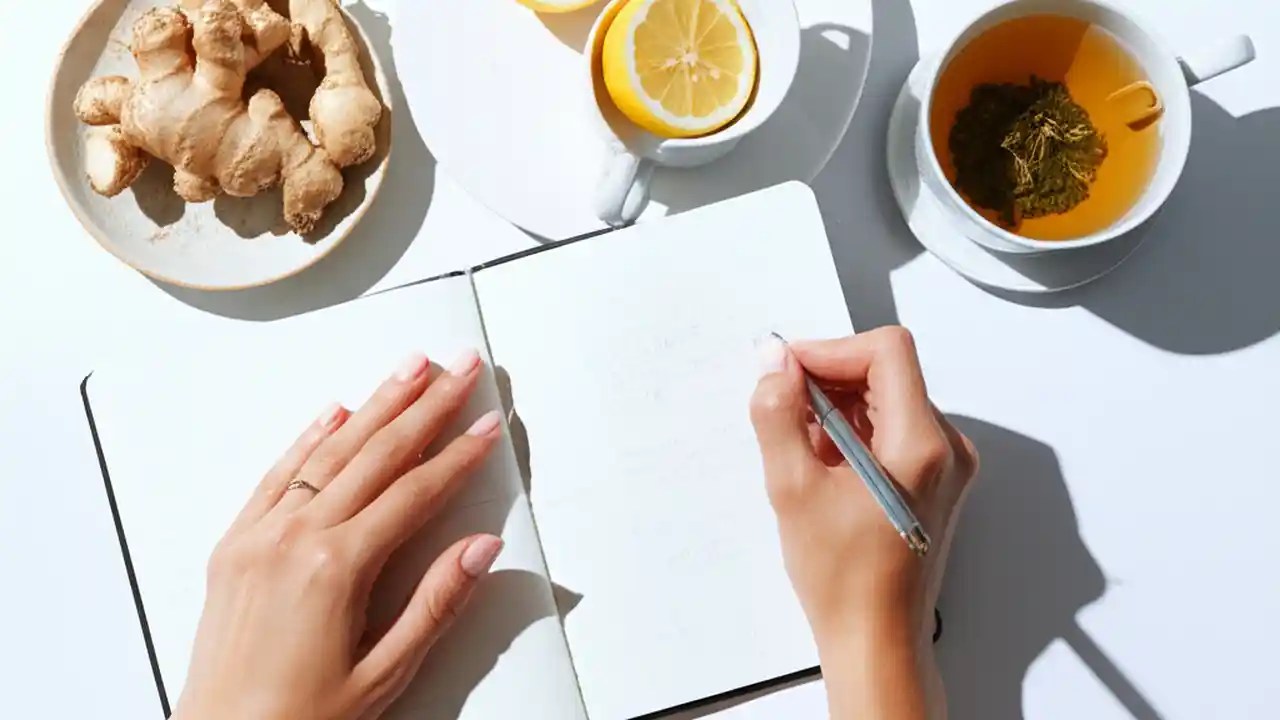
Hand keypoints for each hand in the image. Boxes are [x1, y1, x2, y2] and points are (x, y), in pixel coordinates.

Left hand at [174, 350, 504, 719]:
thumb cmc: (297, 719)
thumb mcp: (384, 671)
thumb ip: (436, 602)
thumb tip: (482, 548)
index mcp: (336, 568)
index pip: (415, 493)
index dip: (458, 455)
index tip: (486, 426)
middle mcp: (294, 539)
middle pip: (378, 455)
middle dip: (426, 405)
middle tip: (460, 367)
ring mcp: (259, 536)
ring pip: (329, 452)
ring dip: (375, 404)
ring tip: (409, 368)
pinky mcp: (233, 545)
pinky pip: (277, 475)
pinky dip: (309, 438)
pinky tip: (335, 412)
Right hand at [750, 328, 977, 718]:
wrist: (875, 641)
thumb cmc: (842, 579)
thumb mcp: (792, 489)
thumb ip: (777, 416)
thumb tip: (774, 363)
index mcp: (922, 444)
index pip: (886, 350)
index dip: (831, 351)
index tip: (788, 372)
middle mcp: (947, 448)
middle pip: (888, 372)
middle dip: (830, 381)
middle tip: (784, 411)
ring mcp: (945, 466)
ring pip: (888, 400)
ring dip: (838, 409)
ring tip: (801, 448)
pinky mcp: (933, 482)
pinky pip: (893, 431)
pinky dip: (854, 434)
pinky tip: (822, 467)